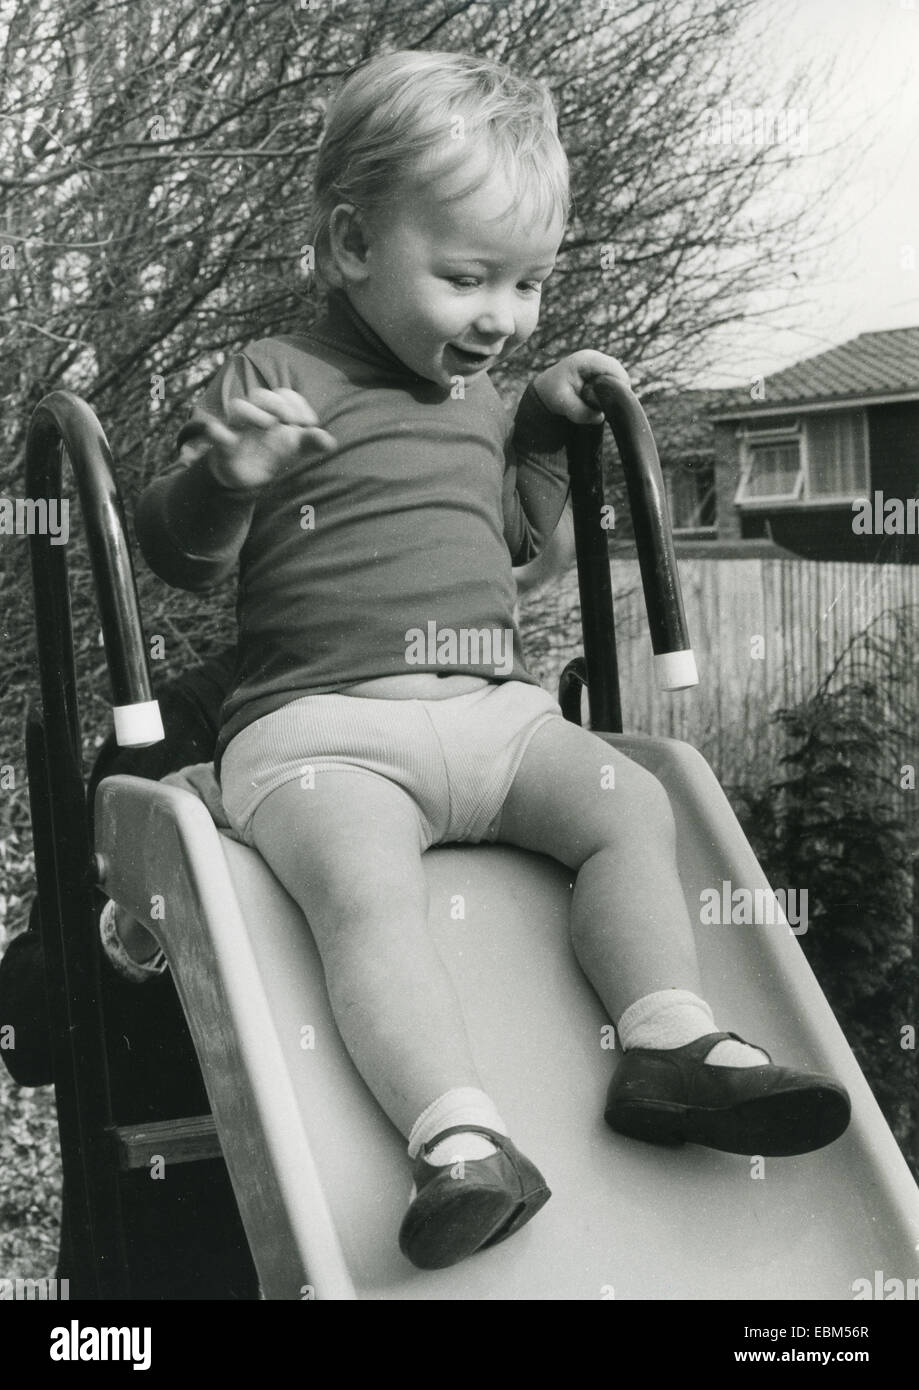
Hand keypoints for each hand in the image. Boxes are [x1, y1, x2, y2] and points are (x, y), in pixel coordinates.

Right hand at [193, 387, 336, 490]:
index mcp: (273, 411)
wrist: (247, 476)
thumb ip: (312, 442)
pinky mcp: (222, 444)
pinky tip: (220, 433)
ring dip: (254, 413)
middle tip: (292, 422)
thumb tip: (330, 442)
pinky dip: (216, 432)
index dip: (297, 403)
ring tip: (270, 425)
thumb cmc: (273, 453)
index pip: (283, 394)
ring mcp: (237, 427)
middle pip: (261, 395)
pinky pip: (215, 433)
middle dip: (278, 404)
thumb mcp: (295, 448)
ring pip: (238, 407)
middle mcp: (254, 415)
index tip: (310, 423)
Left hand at [533, 350, 630, 424]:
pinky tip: (605, 401)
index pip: (614, 369)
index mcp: (587, 360)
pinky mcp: (599, 369)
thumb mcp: (563, 404)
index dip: (620, 386)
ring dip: (616, 390)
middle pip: (619, 371)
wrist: (546, 388)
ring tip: (607, 405)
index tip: (617, 404)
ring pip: (618, 375)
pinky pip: (613, 378)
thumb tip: (600, 417)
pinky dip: (612, 389)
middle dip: (619, 390)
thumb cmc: (553, 393)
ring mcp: (597, 361)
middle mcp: (594, 357)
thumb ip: (580, 412)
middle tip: (613, 408)